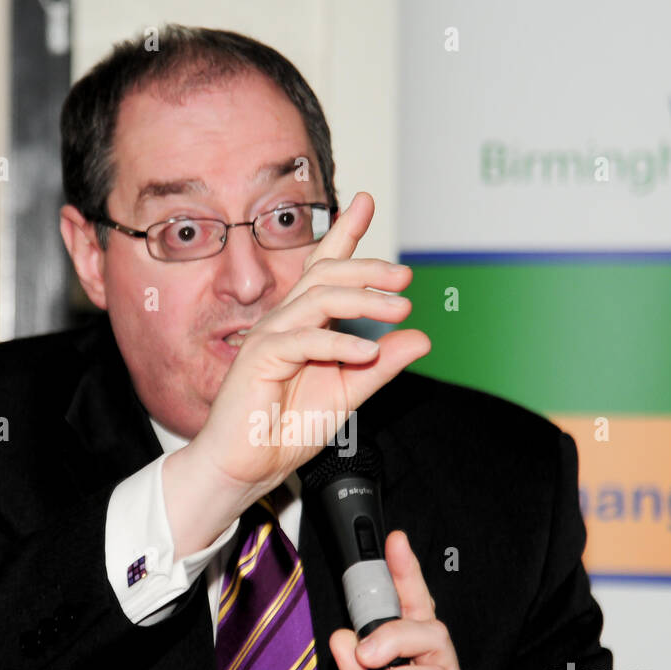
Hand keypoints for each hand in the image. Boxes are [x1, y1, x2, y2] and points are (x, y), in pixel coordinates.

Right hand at [167, 193, 430, 552]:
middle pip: (326, 274)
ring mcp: (270, 336)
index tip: (365, 202)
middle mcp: (285, 321)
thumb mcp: (349, 393)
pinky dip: (339, 343)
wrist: (248, 465)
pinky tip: (368, 350)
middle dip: (368, 266)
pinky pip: (304, 340)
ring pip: (318, 298)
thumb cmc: (285, 430)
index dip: (345, 234)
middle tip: (406, 274)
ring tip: (399, 307)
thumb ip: (382, 366)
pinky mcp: (260, 358)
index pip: (325, 269)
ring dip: (363, 299)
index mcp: (304, 324)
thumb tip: (421, 338)